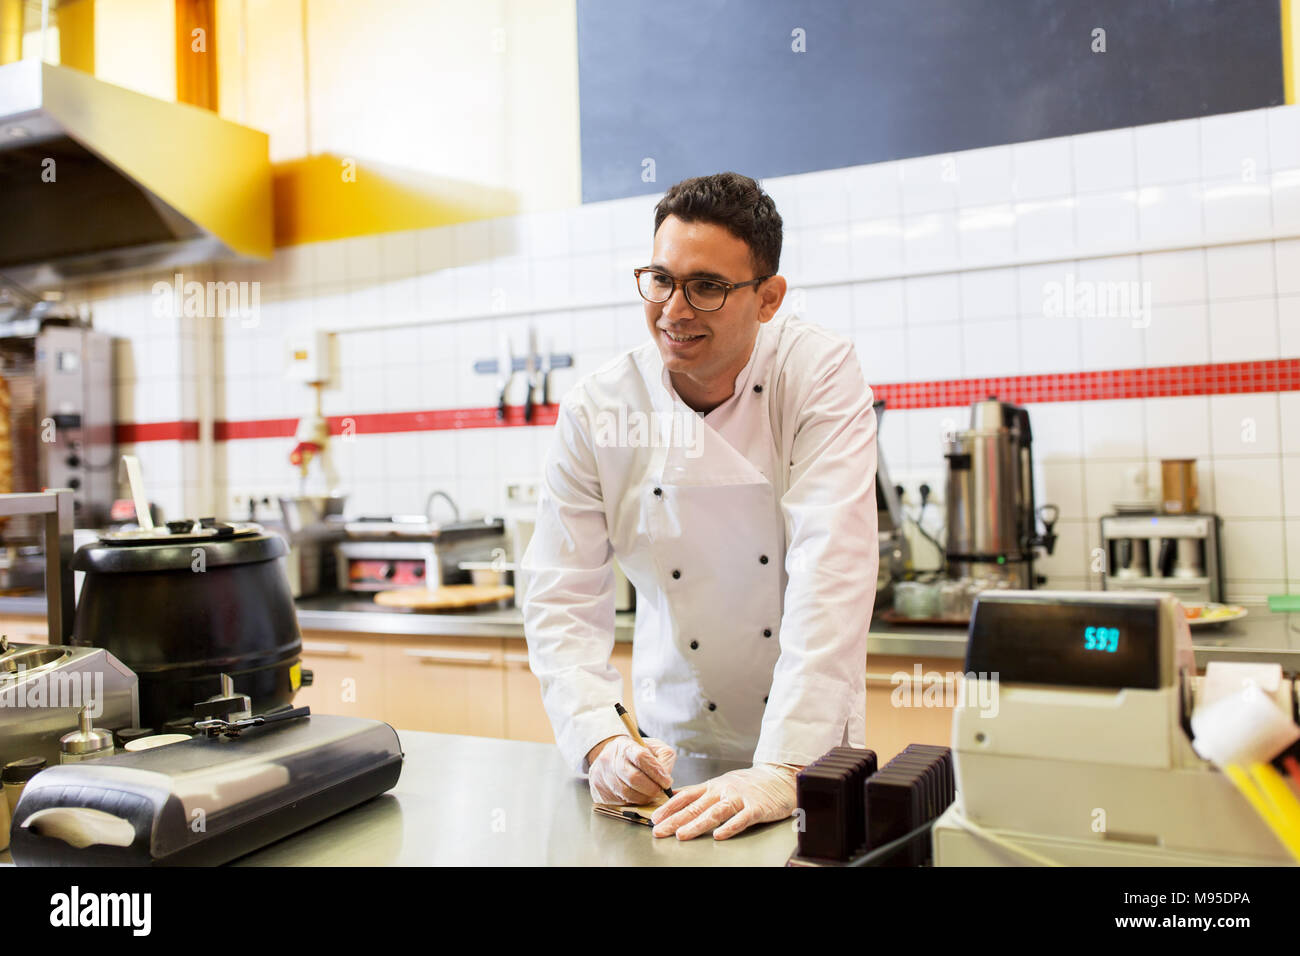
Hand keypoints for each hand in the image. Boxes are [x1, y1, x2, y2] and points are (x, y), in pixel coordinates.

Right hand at [587, 735, 675, 804]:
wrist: (610, 757)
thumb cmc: (636, 753)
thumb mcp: (653, 748)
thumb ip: (664, 759)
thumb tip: (666, 779)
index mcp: (625, 745)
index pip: (641, 757)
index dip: (656, 772)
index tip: (667, 781)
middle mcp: (610, 760)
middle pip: (634, 778)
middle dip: (652, 788)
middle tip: (661, 790)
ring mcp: (603, 776)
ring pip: (628, 794)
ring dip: (645, 797)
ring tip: (651, 793)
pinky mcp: (600, 792)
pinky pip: (620, 802)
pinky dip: (634, 802)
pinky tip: (639, 796)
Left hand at [650, 764, 798, 840]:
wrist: (778, 778)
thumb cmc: (748, 784)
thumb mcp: (719, 784)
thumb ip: (699, 792)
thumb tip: (674, 797)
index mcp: (712, 786)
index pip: (685, 796)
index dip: (669, 807)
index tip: (654, 818)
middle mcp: (722, 791)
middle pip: (695, 806)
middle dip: (675, 819)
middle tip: (659, 830)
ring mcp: (739, 799)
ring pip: (715, 813)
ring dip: (696, 824)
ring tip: (682, 834)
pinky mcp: (756, 808)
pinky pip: (741, 819)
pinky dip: (730, 828)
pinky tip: (718, 836)